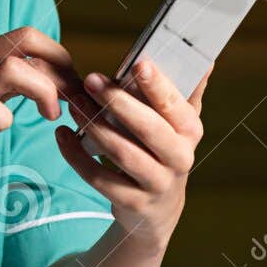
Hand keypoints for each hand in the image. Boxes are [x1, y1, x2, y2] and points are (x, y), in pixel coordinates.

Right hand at [0, 26, 97, 218]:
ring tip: (50, 116)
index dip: (59, 56)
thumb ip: (11, 86)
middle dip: (60, 70)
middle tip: (71, 101)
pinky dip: (5, 120)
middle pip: (25, 41)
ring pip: (13, 69)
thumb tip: (54, 78)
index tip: (71, 87)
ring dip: (43, 90)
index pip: (27, 36)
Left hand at [56, 55, 211, 246]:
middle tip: (91, 80)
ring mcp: (157, 183)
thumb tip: (205, 59)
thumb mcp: (180, 124)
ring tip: (74, 105)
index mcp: (190, 131)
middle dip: (118, 102)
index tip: (138, 63)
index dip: (157, 85)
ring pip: (123, 153)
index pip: (174, 105)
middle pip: (149, 129)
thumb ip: (188, 91)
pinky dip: (77, 157)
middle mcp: (180, 158)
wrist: (159, 208)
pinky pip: (100, 178)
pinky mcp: (133, 203)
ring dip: (95, 126)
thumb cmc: (164, 151)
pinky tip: (62, 136)